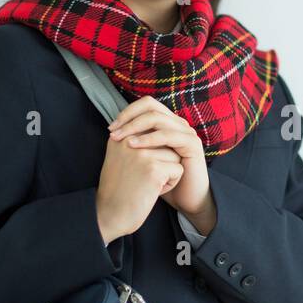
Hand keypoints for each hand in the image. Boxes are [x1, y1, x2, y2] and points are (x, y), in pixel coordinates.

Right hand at [94, 127, 184, 243]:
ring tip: (146, 183)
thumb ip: (138, 140)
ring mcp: (142, 153)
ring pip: (175, 156)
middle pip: (166, 143)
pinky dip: (170, 183)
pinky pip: (178, 170)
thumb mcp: (122, 157)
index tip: (136, 169)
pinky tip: (152, 191)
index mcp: (122, 134)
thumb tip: (164, 128)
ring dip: (167, 172)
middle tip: (142, 177)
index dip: (154, 154)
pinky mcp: (154, 168)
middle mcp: (130, 139)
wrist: (109, 214)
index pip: (155, 133)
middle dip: (162, 161)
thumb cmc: (119, 188)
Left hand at [108, 96, 215, 233]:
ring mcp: (186, 132)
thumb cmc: (161, 179)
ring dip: (135, 127)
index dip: (127, 112)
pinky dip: (149, 138)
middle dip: (128, 117)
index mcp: (168, 123)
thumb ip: (134, 140)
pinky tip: (134, 146)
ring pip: (157, 118)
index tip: (110, 128)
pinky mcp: (192, 144)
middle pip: (151, 106)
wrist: (184, 199)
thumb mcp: (144, 157)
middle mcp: (178, 123)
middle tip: (113, 132)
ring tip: (120, 139)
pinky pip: (168, 135)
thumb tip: (112, 128)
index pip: (146, 104)